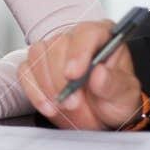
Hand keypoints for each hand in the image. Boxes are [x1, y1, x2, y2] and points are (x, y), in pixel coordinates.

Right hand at [18, 21, 143, 129]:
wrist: (102, 116)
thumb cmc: (115, 98)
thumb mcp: (125, 96)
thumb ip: (114, 84)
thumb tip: (100, 73)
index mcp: (102, 36)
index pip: (88, 33)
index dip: (79, 52)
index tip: (74, 75)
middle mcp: (76, 39)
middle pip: (59, 45)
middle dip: (62, 79)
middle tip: (72, 103)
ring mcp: (53, 50)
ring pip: (38, 55)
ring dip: (47, 85)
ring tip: (64, 107)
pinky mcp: (36, 66)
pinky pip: (25, 71)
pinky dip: (34, 91)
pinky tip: (48, 106)